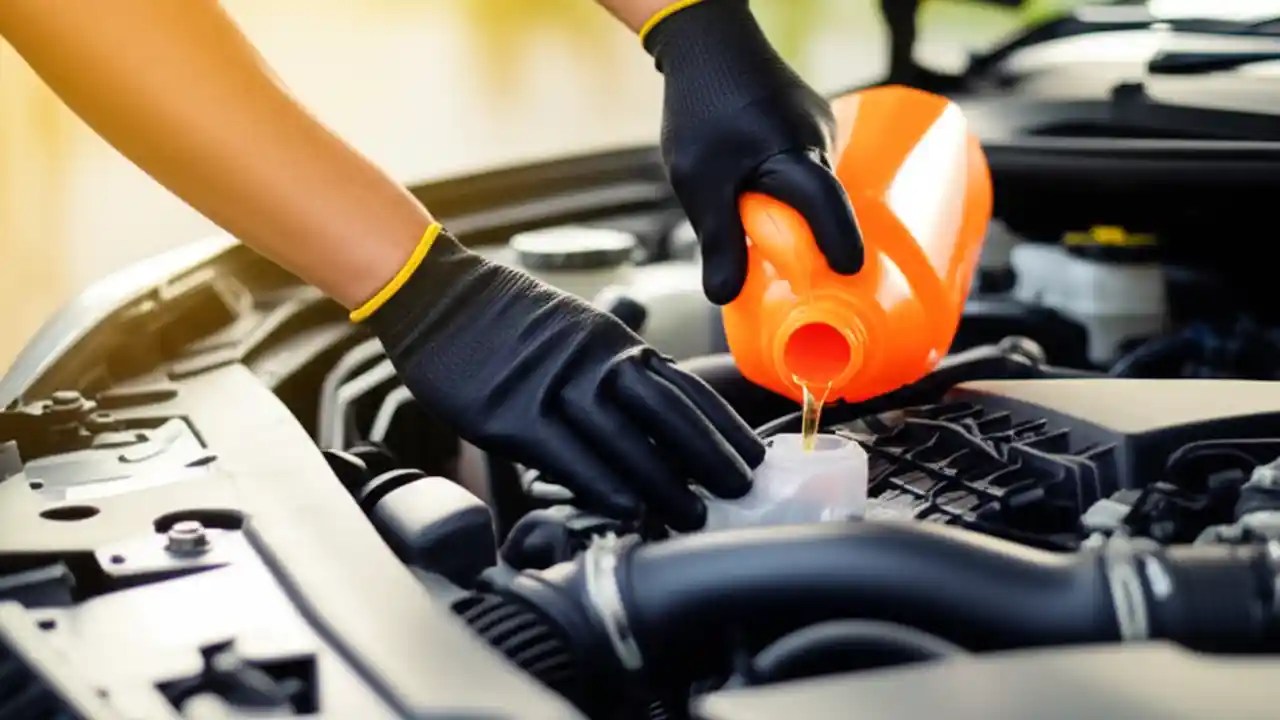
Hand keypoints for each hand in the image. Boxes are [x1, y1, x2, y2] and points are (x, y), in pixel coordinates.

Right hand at [367, 226, 764, 530]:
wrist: (436, 294)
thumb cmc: (504, 318)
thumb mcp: (576, 329)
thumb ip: (614, 367)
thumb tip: (655, 415)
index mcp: (613, 342)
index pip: (684, 388)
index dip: (721, 426)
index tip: (750, 457)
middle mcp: (594, 361)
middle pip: (669, 413)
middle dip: (709, 455)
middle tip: (738, 490)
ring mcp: (553, 387)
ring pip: (625, 439)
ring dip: (664, 481)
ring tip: (692, 514)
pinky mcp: (511, 414)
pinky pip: (567, 455)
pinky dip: (602, 484)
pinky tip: (627, 508)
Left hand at [643, 0, 863, 304]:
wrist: (705, 40)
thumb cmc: (701, 106)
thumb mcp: (698, 182)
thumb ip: (717, 239)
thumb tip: (725, 296)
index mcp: (794, 153)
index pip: (828, 207)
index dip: (840, 243)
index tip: (849, 271)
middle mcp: (818, 138)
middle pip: (820, 202)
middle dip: (804, 234)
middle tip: (787, 266)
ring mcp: (817, 125)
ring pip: (809, 183)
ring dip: (785, 205)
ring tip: (750, 210)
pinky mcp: (808, 119)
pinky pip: (802, 164)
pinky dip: (783, 183)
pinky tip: (754, 184)